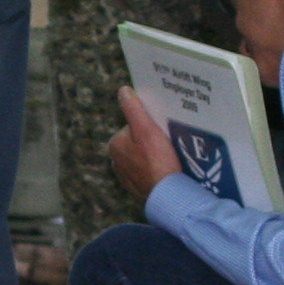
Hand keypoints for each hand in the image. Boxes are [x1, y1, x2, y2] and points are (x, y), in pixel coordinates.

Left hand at [106, 84, 181, 199]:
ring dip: (152, 157)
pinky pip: (146, 173)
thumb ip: (133, 109)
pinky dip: (154, 171)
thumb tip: (123, 90)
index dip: (149, 126)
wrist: (167, 194)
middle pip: (136, 142)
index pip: (133, 126)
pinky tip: (165, 171)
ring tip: (169, 158)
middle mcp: (115, 161)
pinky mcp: (137, 189)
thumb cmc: (157, 159)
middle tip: (167, 144)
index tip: (161, 131)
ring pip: (141, 158)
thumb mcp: (146, 128)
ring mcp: (125, 177)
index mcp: (115, 144)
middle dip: (150, 142)